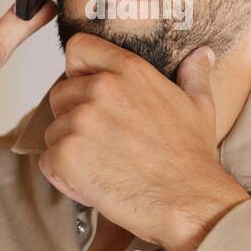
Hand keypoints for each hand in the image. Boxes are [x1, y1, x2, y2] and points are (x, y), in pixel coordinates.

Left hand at [37, 33, 249, 250]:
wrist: (188, 201)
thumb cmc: (192, 160)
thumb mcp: (200, 107)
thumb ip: (193, 76)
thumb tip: (202, 56)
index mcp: (129, 70)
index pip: (79, 48)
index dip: (79, 70)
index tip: (88, 89)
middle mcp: (100, 88)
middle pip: (61, 94)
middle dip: (74, 118)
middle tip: (104, 144)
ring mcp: (79, 121)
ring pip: (54, 130)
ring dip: (71, 151)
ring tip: (105, 167)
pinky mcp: (65, 154)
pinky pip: (48, 162)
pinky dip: (65, 177)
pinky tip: (95, 185)